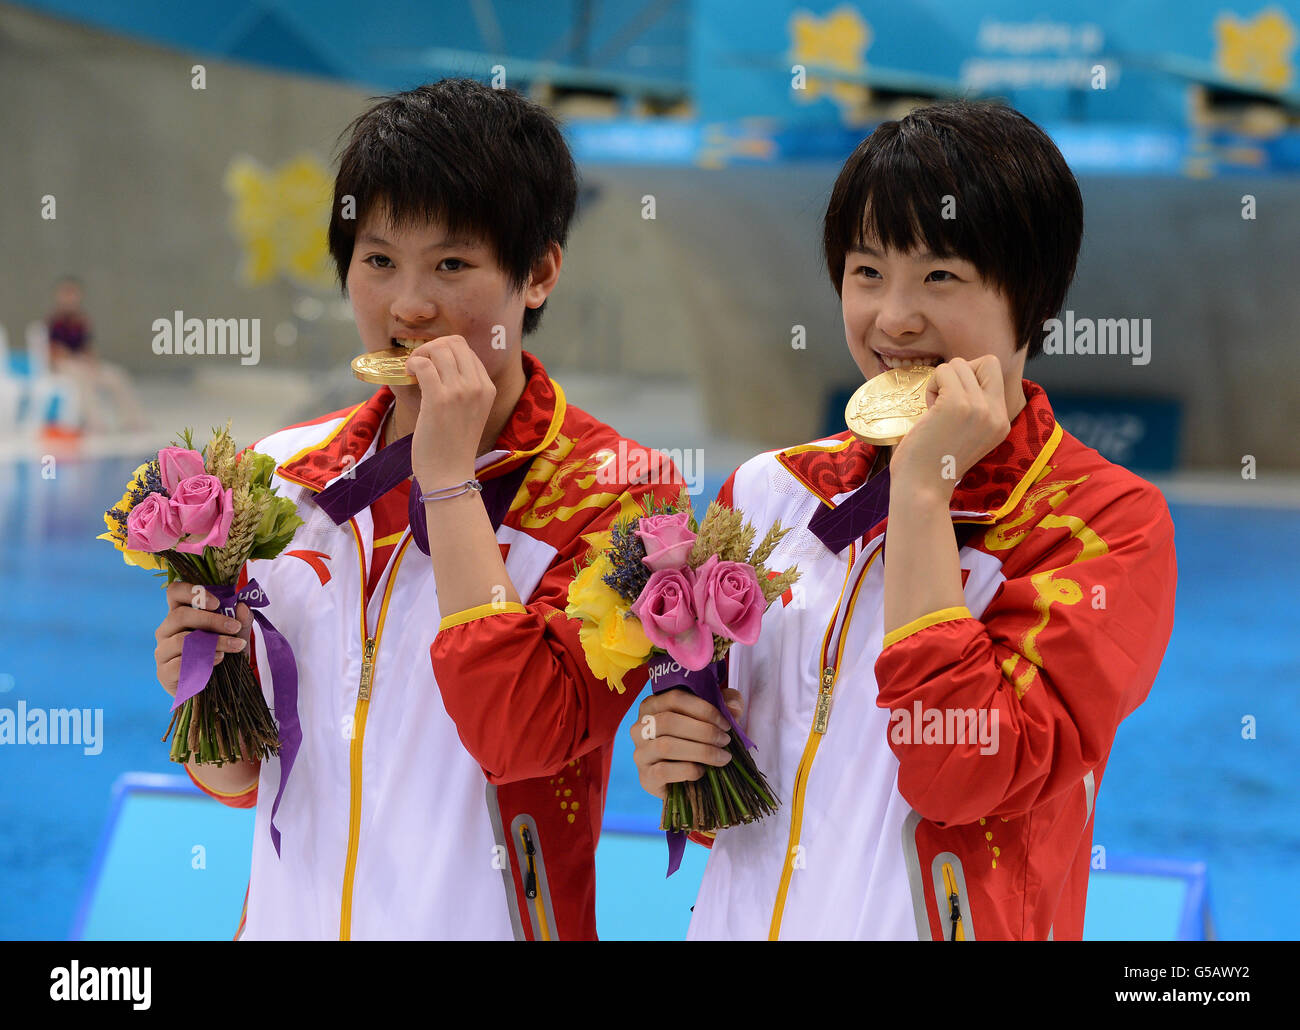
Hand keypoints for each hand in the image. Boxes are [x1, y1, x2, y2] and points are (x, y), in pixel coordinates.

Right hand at [154, 582, 251, 696]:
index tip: (217, 602)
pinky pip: (180, 664)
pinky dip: (203, 661)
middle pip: (180, 615)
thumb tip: (242, 606)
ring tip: (234, 647)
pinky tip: (219, 660)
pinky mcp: (163, 673)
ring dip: (214, 642)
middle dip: (212, 620)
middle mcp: (166, 630)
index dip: (192, 592)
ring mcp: (162, 651)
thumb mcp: (237, 636)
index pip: (174, 592)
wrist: (217, 691)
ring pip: (182, 640)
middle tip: (234, 627)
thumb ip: (241, 621)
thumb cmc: (222, 656)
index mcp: (179, 614)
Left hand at [406, 336, 495, 488]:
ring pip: (438, 350)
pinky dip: (412, 364)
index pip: (466, 350)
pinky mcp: (439, 399)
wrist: (450, 474)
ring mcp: (460, 392)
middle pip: (454, 343)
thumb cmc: (454, 447)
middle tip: (420, 365)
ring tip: (414, 371)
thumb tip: (439, 365)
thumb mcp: (471, 412)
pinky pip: (424, 364)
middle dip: (432, 347)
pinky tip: (409, 375)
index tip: (431, 366)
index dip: (444, 352)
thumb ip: (464, 389)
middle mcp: (477, 386)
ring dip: (420, 354)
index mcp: (488, 388)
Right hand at [630, 688, 742, 798]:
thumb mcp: (713, 718)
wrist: (686, 781)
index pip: (675, 698)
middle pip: (669, 721)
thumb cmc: (697, 743)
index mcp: (652, 706)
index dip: (704, 709)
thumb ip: (726, 703)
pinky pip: (664, 771)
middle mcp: (639, 727)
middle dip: (704, 731)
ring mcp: (640, 753)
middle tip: (725, 741)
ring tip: (721, 757)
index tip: (725, 724)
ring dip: (700, 751)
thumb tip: (733, 705)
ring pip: (666, 746)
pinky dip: (688, 770)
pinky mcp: (645, 777)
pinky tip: (702, 771)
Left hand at [890, 355, 1011, 497]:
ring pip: (959, 364)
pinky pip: (943, 371)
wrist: (922, 489)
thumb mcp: (968, 434)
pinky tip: (928, 411)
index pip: (995, 373)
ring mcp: (980, 408)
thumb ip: (974, 409)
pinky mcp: (958, 405)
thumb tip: (960, 374)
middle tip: (944, 401)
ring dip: (940, 381)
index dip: (971, 378)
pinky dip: (930, 385)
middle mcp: (997, 414)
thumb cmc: (933, 464)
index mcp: (1002, 422)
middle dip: (960, 373)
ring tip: (934, 411)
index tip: (954, 404)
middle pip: (987, 361)